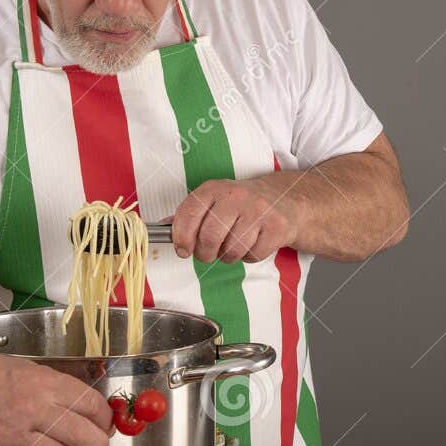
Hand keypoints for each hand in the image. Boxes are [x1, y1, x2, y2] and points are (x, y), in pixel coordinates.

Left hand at [171, 176, 297, 262]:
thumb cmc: (243, 205)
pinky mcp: (276, 227)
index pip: (189, 214)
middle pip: (209, 237)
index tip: (183, 249)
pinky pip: (253, 255)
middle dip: (205, 253)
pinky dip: (250, 256)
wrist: (286, 199)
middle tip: (209, 253)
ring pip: (231, 250)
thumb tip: (159, 228)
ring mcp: (258, 211)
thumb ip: (189, 215)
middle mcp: (236, 196)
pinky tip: (253, 243)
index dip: (181, 237)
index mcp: (214, 189)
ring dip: (229, 256)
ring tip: (234, 245)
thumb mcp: (215, 201)